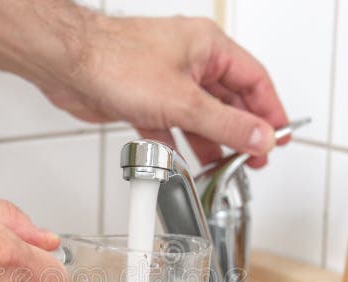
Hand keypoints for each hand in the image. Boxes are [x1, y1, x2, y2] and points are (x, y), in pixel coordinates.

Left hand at [39, 14, 289, 167]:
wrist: (67, 65)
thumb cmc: (116, 61)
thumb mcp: (184, 101)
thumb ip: (226, 124)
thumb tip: (262, 137)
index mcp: (208, 47)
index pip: (254, 80)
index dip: (271, 111)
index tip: (280, 137)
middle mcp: (190, 61)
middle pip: (228, 101)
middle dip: (241, 132)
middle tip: (254, 160)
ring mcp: (166, 81)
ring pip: (199, 117)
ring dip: (211, 143)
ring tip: (223, 169)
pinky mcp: (144, 100)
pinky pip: (171, 126)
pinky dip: (179, 146)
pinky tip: (185, 164)